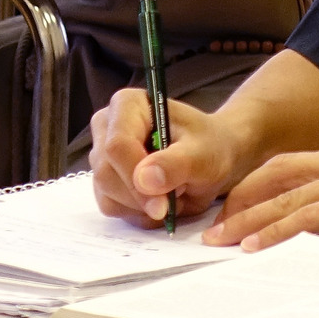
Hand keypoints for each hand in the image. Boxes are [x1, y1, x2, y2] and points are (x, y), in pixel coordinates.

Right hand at [91, 88, 243, 228]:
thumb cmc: (211, 147)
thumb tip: (143, 179)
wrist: (215, 158)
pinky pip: (112, 208)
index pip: (117, 145)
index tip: (163, 203)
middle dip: (142, 197)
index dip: (135, 177)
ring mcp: (103, 156)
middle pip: (107, 173)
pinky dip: (139, 213)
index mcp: (128, 105)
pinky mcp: (104, 181)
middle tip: (175, 200)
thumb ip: (176, 164)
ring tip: (173, 193)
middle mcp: (107, 127)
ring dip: (143, 207)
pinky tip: (161, 200)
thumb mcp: (204, 154)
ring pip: (107, 196)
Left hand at [205, 142, 318, 252]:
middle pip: (280, 174)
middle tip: (214, 222)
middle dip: (243, 198)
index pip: (297, 165)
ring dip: (249, 219)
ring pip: (287, 197)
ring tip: (220, 240)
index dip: (263, 184)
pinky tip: (256, 246)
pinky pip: (308, 217)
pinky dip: (277, 231)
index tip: (239, 205)